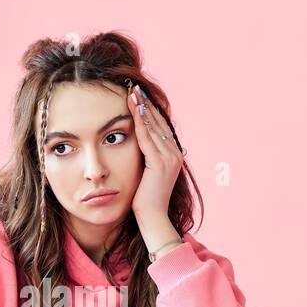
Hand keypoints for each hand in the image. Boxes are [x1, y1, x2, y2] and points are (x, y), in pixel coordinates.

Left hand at [127, 83, 183, 222]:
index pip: (160, 126)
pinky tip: (133, 110)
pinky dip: (140, 122)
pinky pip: (147, 138)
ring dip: (142, 109)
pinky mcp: (160, 163)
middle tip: (134, 88)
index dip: (149, 110)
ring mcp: (170, 158)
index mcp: (173, 155)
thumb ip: (146, 158)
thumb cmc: (145, 200)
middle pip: (158, 122)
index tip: (138, 96)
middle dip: (145, 105)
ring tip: (132, 93)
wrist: (153, 218)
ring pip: (153, 127)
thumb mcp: (146, 174)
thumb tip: (138, 145)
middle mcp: (175, 153)